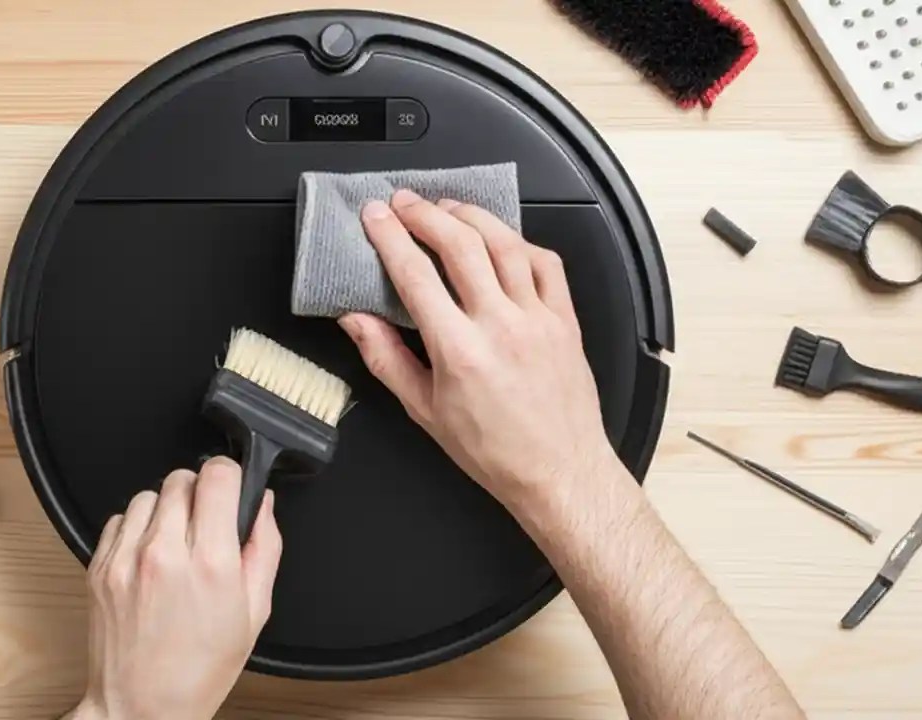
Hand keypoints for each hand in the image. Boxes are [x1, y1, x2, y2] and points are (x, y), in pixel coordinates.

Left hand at [69, 457, 282, 719]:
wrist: (140, 706)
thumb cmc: (198, 670)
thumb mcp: (254, 613)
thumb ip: (264, 549)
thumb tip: (262, 506)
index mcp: (211, 564)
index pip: (217, 476)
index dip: (229, 476)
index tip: (231, 489)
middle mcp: (165, 554)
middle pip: (182, 478)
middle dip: (199, 493)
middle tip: (206, 525)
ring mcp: (126, 559)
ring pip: (148, 494)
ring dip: (166, 509)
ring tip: (176, 544)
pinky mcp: (99, 567)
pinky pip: (119, 519)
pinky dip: (137, 528)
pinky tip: (149, 556)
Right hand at [339, 190, 620, 518]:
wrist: (559, 472)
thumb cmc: (495, 451)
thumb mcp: (424, 412)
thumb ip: (386, 358)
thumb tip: (356, 320)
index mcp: (460, 351)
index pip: (416, 275)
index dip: (390, 237)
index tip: (374, 216)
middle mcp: (501, 326)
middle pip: (460, 245)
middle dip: (426, 213)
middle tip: (405, 202)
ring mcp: (538, 319)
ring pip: (505, 244)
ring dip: (471, 216)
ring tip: (447, 207)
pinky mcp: (565, 320)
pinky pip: (546, 263)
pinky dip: (520, 241)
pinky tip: (501, 238)